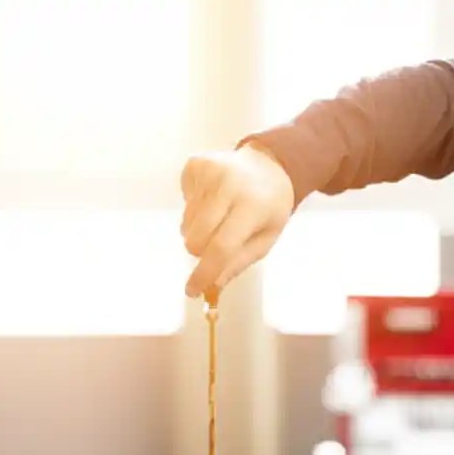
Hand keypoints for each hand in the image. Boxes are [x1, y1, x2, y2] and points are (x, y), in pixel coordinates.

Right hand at [180, 143, 295, 297]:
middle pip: (196, 238)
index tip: (192, 291)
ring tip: (219, 217)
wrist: (268, 166)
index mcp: (252, 206)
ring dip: (198, 230)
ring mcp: (209, 171)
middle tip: (216, 246)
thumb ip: (239, 262)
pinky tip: (213, 200)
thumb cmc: (269, 208)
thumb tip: (211, 285)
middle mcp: (228, 185)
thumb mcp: (265, 239)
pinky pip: (183, 201)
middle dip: (200, 252)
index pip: (221, 247)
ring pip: (186, 223)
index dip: (204, 273)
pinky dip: (194, 209)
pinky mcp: (195, 164)